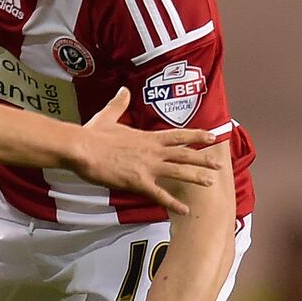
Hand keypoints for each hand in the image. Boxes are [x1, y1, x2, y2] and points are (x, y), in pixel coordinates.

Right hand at [72, 88, 218, 216]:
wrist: (82, 148)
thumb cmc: (92, 134)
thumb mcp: (108, 116)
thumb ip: (120, 104)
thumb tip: (123, 90)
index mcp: (147, 137)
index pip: (178, 135)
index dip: (197, 136)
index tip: (212, 137)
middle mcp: (152, 151)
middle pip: (184, 154)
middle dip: (203, 158)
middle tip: (220, 164)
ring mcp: (147, 167)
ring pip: (178, 172)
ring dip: (195, 177)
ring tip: (210, 182)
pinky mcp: (138, 182)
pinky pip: (160, 195)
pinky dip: (173, 203)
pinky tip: (185, 210)